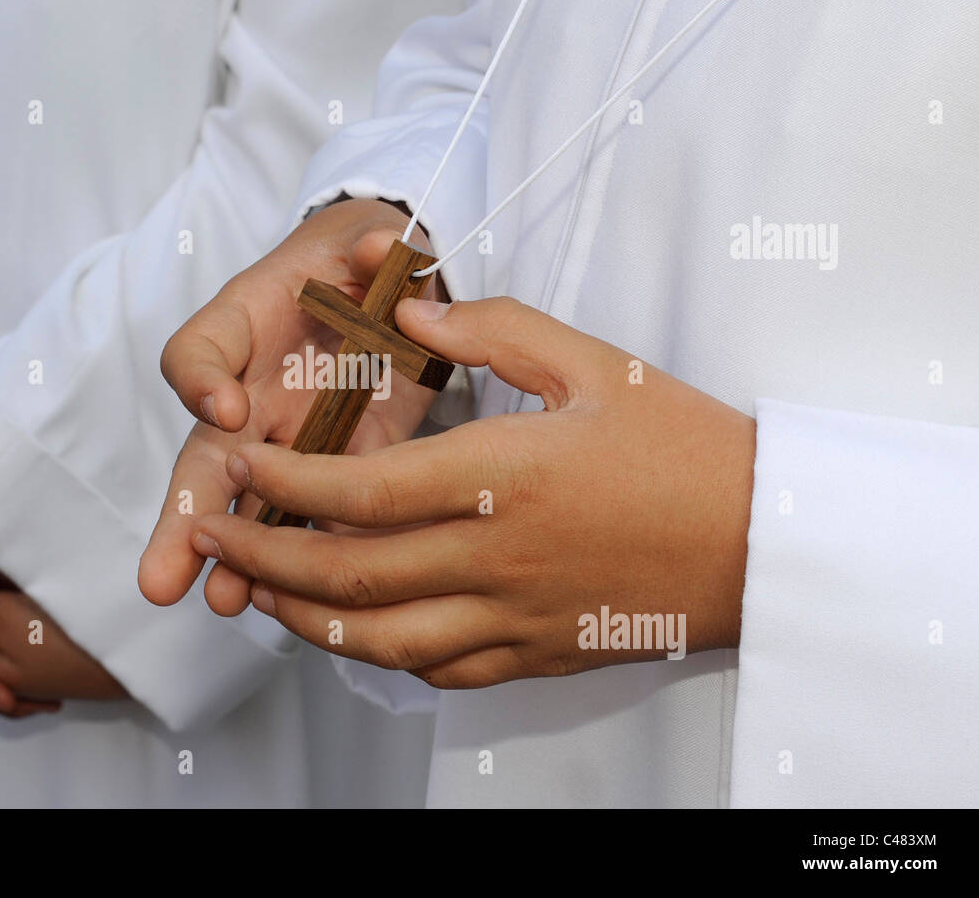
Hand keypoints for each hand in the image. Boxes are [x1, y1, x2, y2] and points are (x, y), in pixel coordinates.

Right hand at [139, 198, 441, 613]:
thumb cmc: (356, 258)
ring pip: (250, 502)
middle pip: (206, 457)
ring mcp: (292, 438)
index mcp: (245, 330)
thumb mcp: (361, 238)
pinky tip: (308, 599)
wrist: (391, 289)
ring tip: (224, 602)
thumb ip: (367, 246)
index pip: (198, 353)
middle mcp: (254, 393)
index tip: (229, 409)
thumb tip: (371, 249)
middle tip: (159, 580)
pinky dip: (312, 554)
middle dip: (187, 516)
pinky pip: (320, 514)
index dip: (203, 383)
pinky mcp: (346, 466)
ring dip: (237, 554)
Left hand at [187, 296, 755, 687]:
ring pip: (378, 639)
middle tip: (214, 538)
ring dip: (303, 617)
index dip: (284, 480)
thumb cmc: (685, 446)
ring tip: (259, 591)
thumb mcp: (596, 361)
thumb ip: (494, 328)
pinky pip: (438, 671)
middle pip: (348, 573)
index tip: (241, 461)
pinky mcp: (535, 656)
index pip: (359, 490)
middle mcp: (495, 557)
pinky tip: (354, 629)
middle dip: (263, 557)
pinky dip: (380, 654)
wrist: (765, 541)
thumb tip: (407, 308)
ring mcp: (513, 618)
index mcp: (503, 476)